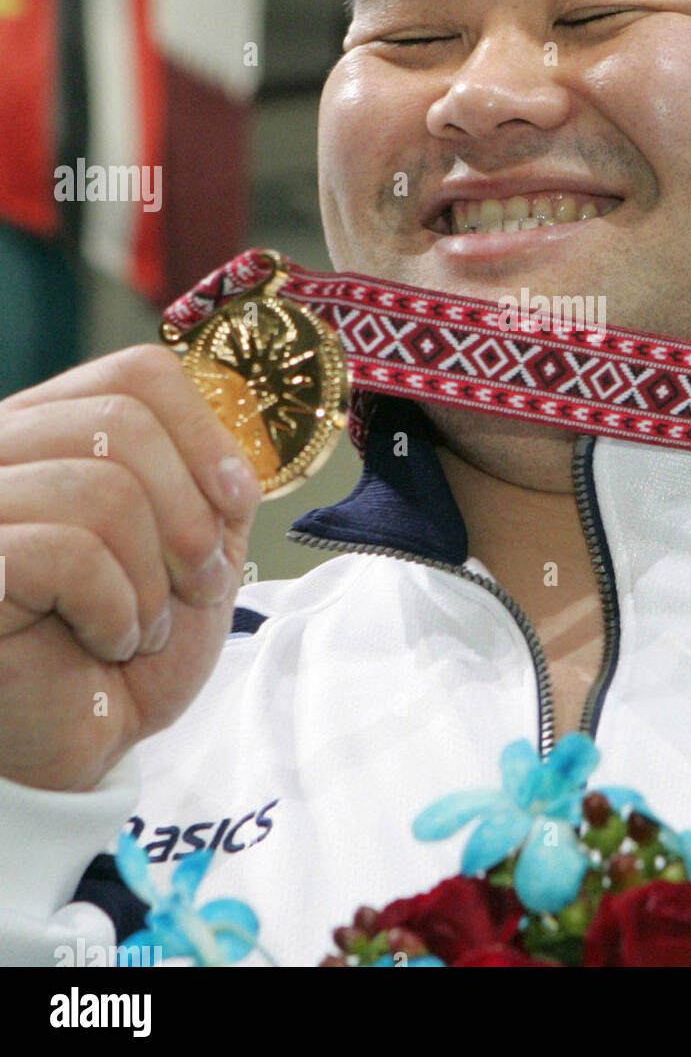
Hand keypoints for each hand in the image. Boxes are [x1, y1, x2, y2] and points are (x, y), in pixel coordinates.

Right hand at [0, 345, 261, 792]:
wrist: (75, 743)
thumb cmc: (124, 644)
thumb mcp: (192, 550)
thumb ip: (210, 481)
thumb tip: (241, 434)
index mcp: (54, 430)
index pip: (138, 373)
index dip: (207, 434)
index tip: (236, 501)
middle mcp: (3, 452)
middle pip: (125, 421)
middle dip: (189, 514)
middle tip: (195, 583)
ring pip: (102, 489)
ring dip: (152, 577)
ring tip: (142, 624)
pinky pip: (68, 552)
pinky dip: (115, 610)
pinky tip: (104, 642)